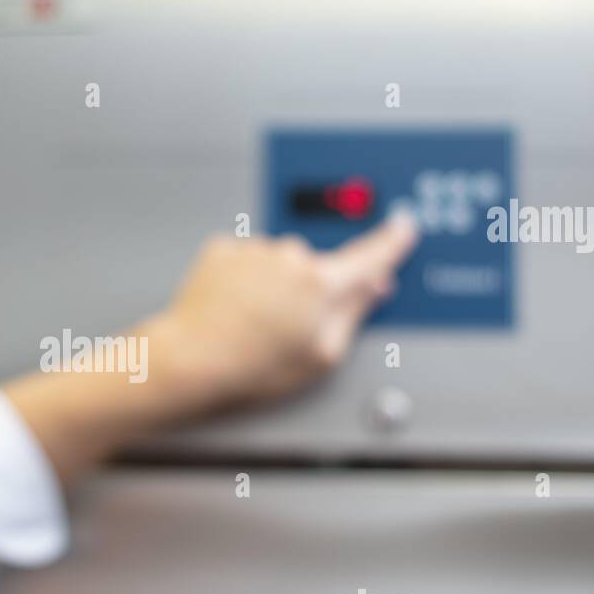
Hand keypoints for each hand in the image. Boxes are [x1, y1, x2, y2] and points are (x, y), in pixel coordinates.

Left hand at [144, 211, 419, 415]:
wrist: (190, 360)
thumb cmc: (252, 366)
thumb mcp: (321, 355)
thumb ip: (354, 314)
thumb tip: (373, 288)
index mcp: (321, 282)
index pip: (370, 256)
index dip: (390, 243)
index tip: (403, 227)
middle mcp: (289, 256)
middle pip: (316, 267)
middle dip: (310, 291)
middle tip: (289, 329)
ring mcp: (254, 250)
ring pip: (278, 264)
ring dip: (273, 287)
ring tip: (253, 325)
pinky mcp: (222, 251)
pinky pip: (246, 262)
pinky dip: (244, 281)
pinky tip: (234, 310)